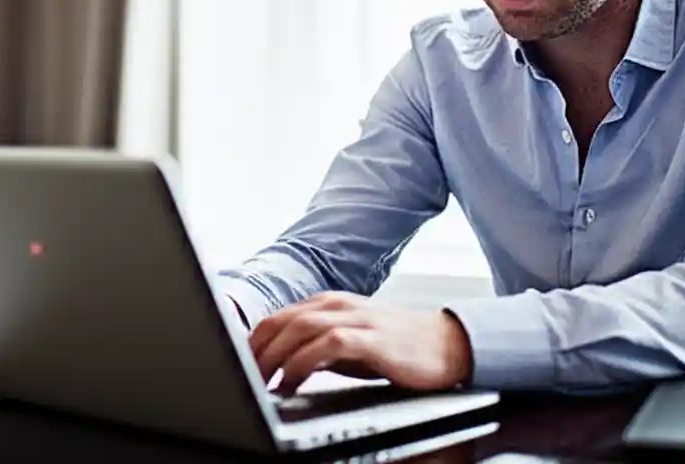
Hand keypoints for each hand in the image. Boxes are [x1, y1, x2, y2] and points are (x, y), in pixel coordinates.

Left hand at [248, 292, 472, 394]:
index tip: (238, 367)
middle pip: (281, 321)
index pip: (277, 318)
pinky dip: (302, 362)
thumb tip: (278, 365)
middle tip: (241, 377)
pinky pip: (326, 345)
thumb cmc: (395, 347)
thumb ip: (316, 347)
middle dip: (255, 350)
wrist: (446, 345)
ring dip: (273, 357)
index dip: (252, 343)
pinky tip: (292, 382)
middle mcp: (337, 305)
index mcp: (328, 303)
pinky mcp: (370, 338)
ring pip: (298, 329)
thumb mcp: (349, 344)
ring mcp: (354, 318)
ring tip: (260, 382)